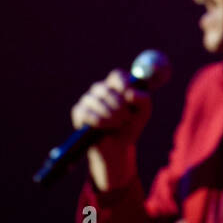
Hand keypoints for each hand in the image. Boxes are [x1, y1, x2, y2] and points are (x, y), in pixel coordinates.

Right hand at [70, 68, 151, 190]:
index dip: (122, 82)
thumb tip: (130, 93)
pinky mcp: (79, 113)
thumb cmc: (130, 126)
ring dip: (109, 113)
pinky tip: (106, 127)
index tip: (128, 92)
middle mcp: (100, 90)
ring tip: (119, 124)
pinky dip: (99, 121)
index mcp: (116, 86)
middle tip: (126, 117)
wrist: (118, 147)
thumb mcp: (143, 113)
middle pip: (105, 88)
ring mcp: (88, 100)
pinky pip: (86, 112)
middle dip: (118, 104)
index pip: (116, 76)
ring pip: (95, 100)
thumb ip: (143, 100)